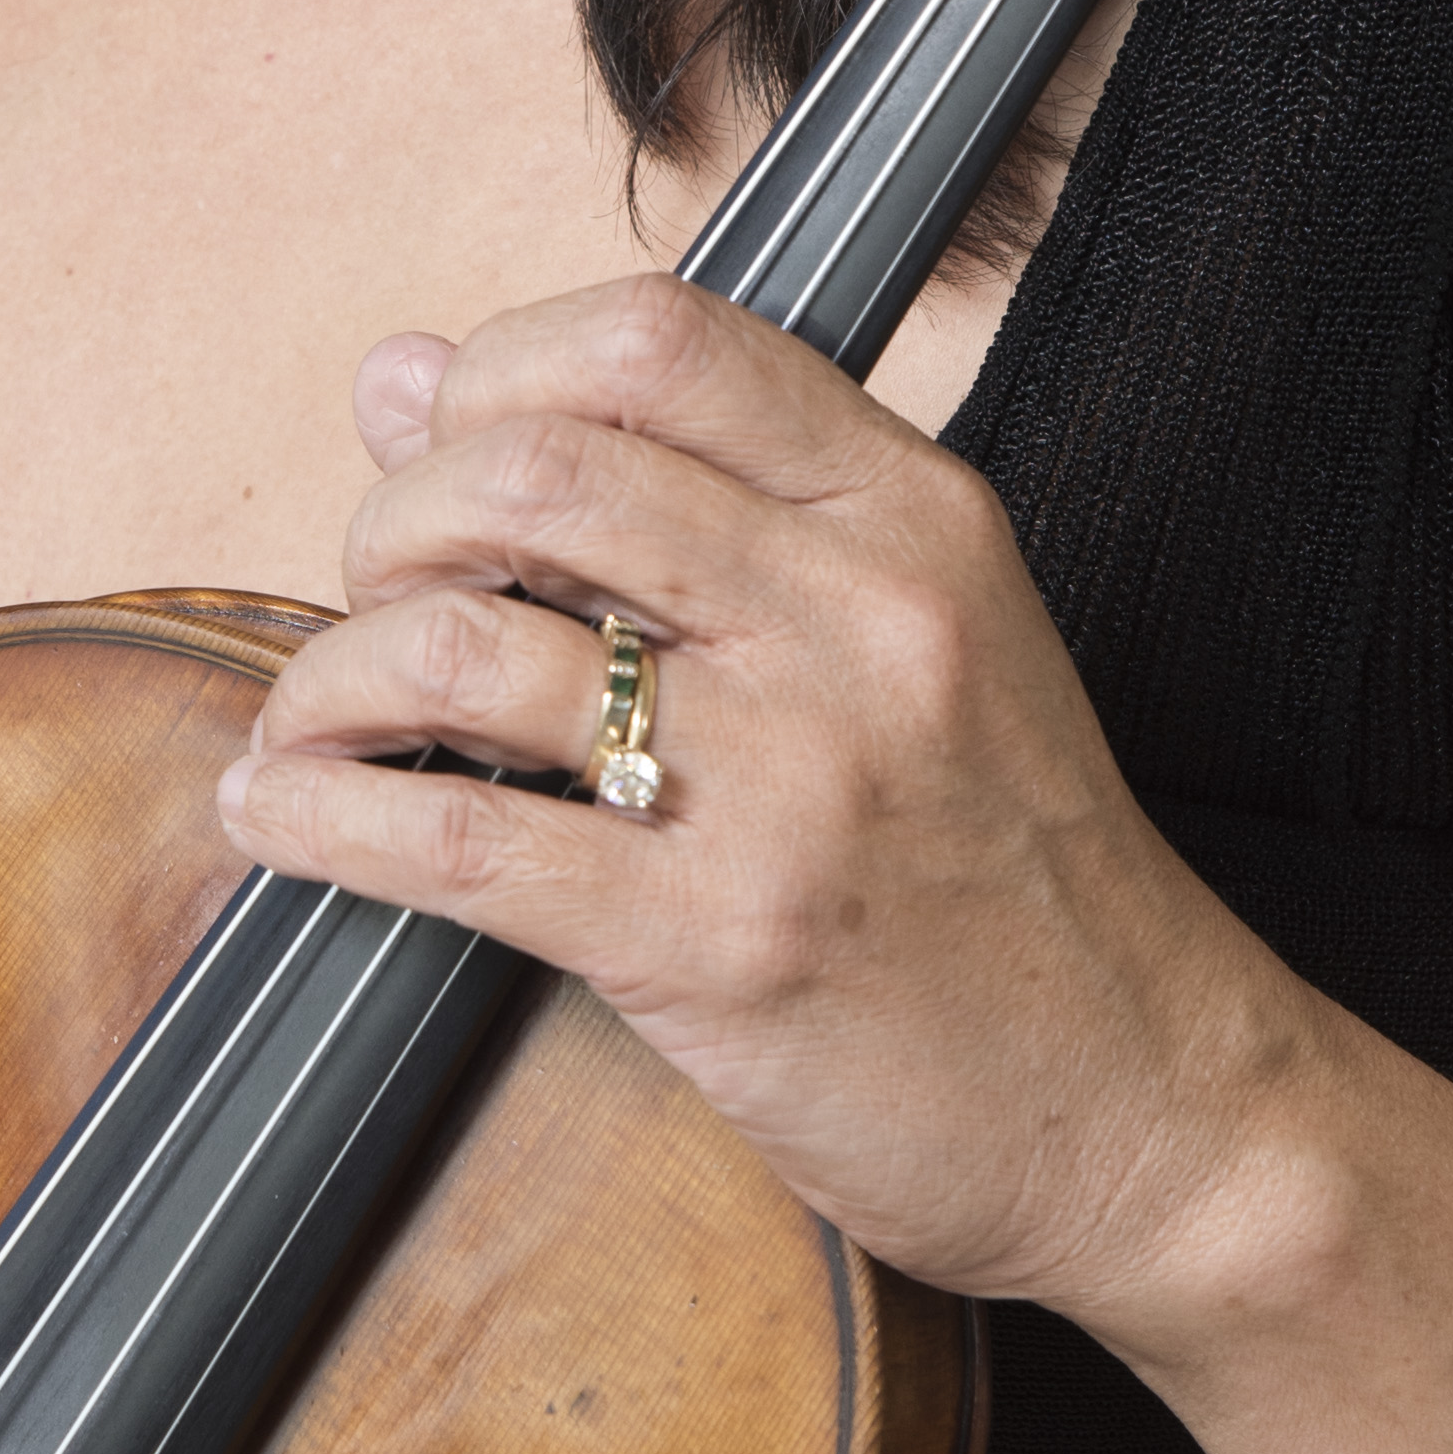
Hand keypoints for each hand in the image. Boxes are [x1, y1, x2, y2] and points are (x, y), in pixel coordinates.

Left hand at [213, 277, 1336, 1339]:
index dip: (498, 370)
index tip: (447, 446)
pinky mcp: (720, 946)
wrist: (1162, 1114)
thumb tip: (408, 373)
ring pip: (461, 649)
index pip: (654, 339)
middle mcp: (855, 620)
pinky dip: (325, 818)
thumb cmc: (1019, 875)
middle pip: (527, 473)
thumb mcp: (915, 629)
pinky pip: (455, 844)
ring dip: (332, 680)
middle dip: (393, 524)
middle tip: (382, 596)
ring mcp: (792, 784)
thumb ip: (683, 494)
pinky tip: (290, 818)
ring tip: (319, 724)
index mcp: (909, 517)